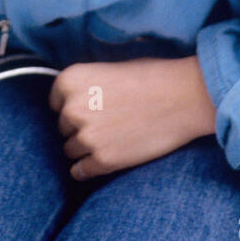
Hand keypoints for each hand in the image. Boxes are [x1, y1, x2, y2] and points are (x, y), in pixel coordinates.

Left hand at [48, 54, 216, 179]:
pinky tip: (99, 162)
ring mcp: (87, 136)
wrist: (183, 96)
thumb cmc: (151, 77)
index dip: (72, 106)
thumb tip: (71, 103)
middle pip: (63, 127)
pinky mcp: (104, 160)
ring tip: (109, 140)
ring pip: (71, 150)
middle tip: (105, 123)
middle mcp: (72, 108)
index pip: (55, 102)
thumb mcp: (108, 69)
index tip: (89, 108)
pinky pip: (80, 171)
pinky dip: (86, 169)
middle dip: (80, 126)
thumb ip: (84, 87)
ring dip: (85, 148)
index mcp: (70, 80)